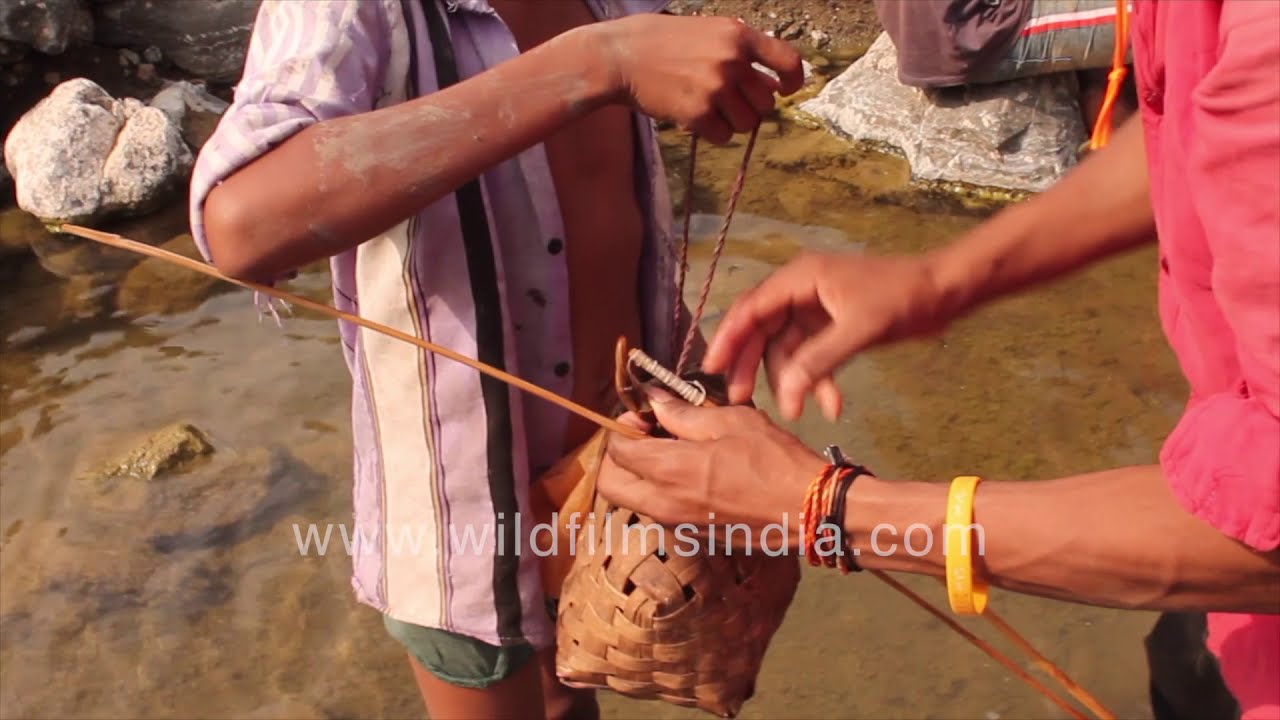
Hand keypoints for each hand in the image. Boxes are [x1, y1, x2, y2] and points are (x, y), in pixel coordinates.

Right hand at [593, 14, 803, 143]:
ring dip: (732, 122)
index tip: (786, 90)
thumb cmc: (660, 41)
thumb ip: (738, 52)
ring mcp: (715, 89)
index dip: (793, 80)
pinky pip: (722, 136)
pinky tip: (693, 117)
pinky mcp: (697, 114)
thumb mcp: (706, 31)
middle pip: (766, 103)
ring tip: (708, 109)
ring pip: (747, 124)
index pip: (787, 60)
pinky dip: (711, 133)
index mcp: (738, 36)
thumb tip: (769, 84)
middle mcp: (732, 62)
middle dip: (751, 106)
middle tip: (727, 102)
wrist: (620, 57)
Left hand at [600, 389, 824, 547]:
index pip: (617, 451)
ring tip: (668, 452)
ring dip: (636, 476)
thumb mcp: (731, 421)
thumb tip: (655, 401)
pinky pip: (658, 513)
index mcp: (669, 471)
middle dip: (616, 457)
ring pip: (632, 501)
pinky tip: (690, 474)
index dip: (622, 428)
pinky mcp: (694, 536)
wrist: (809, 510)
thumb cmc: (774, 460)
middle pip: (610, 484)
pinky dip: (658, 492)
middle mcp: (664, 504)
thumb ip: (684, 414)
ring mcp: (677, 525)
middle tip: (642, 436)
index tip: (641, 415)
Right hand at [704, 252, 946, 420]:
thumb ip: (819, 360)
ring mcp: (816, 309)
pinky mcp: (831, 326)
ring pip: (786, 349)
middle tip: (741, 399)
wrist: (944, 291)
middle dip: (754, 366)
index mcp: (800, 277)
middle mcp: (801, 290)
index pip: (751, 308)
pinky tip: (832, 406)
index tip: (712, 368)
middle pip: (761, 330)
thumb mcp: (860, 329)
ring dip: (792, 380)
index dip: (729, 339)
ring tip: (797, 413)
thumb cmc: (904, 298)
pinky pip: (812, 356)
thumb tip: (785, 391)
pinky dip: (818, 380)